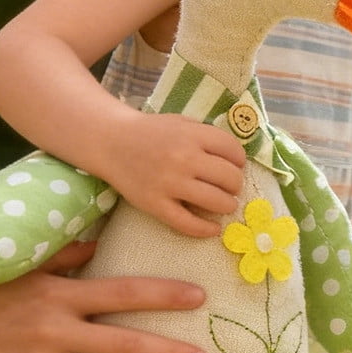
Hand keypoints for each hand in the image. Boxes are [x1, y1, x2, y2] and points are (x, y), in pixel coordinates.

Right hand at [102, 113, 245, 236]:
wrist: (111, 142)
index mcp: (192, 135)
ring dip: (227, 206)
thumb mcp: (181, 123)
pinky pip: (188, 224)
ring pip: (216, 202)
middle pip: (229, 178)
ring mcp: (169, 183)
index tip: (236, 166)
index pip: (233, 151)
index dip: (240, 161)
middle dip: (235, 185)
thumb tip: (237, 160)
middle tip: (230, 188)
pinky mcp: (155, 204)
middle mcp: (184, 159)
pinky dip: (206, 230)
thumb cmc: (151, 133)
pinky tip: (213, 228)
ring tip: (224, 205)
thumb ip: (207, 137)